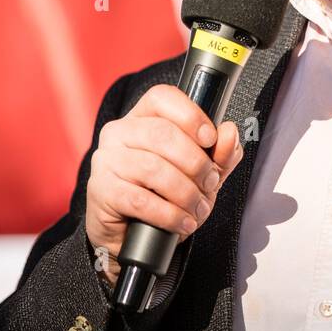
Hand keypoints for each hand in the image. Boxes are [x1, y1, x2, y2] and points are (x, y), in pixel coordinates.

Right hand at [85, 84, 243, 286]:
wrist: (132, 233)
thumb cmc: (166, 194)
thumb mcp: (201, 171)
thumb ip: (221, 152)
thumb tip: (229, 132)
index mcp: (142, 117)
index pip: (162, 97)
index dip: (190, 115)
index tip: (210, 139)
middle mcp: (119, 132)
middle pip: (162, 133)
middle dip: (196, 163)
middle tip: (210, 184)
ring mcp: (107, 160)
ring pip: (153, 168)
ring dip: (185, 193)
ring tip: (197, 209)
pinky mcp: (101, 191)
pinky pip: (141, 200)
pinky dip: (170, 214)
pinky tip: (183, 222)